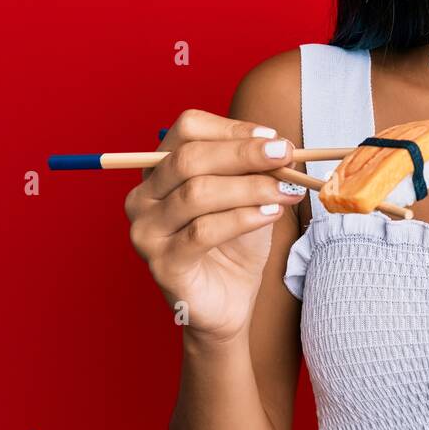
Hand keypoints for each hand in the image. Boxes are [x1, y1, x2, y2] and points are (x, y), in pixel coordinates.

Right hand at [124, 108, 305, 343]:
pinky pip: (203, 231)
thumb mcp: (248, 195)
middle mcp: (142, 197)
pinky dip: (243, 218)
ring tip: (286, 191)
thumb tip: (280, 145)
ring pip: (197, 193)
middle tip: (285, 155)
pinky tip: (271, 213)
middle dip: (244, 154)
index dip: (231, 129)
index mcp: (159, 170)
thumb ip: (256, 169)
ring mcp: (146, 231)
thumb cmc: (235, 242)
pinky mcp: (162, 264)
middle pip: (190, 159)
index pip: (187, 129)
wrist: (229, 300)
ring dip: (250, 187)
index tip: (273, 137)